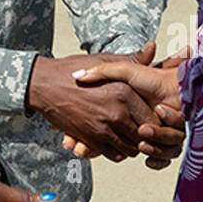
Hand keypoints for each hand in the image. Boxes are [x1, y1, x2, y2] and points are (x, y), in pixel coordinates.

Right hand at [29, 44, 176, 161]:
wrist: (45, 84)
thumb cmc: (74, 70)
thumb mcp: (104, 61)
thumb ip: (132, 59)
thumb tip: (152, 47)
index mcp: (124, 92)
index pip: (153, 118)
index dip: (157, 121)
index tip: (153, 119)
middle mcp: (117, 113)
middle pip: (144, 136)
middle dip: (147, 137)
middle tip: (145, 132)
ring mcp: (103, 128)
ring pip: (130, 149)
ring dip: (133, 146)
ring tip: (131, 138)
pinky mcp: (90, 139)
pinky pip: (114, 154)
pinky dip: (118, 152)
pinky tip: (117, 142)